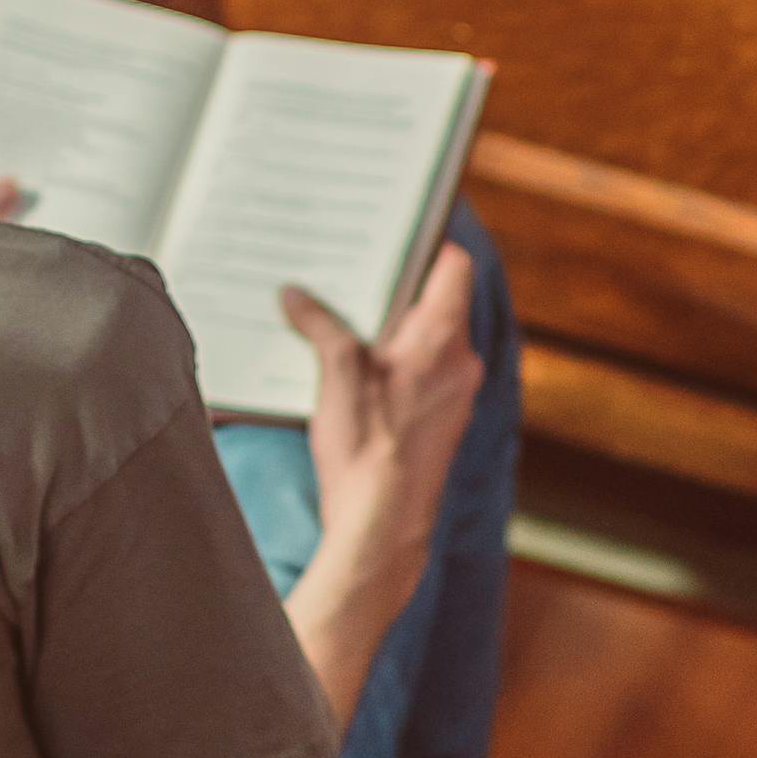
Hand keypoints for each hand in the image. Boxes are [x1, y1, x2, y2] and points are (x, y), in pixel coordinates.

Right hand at [284, 244, 480, 597]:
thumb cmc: (368, 449)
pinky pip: (421, 377)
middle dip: (392, 290)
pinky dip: (392, 367)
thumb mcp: (337, 373)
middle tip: (350, 276)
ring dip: (388, 332)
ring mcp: (454, 397)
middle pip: (436, 304)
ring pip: (426, 343)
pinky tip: (351, 376)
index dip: (428, 243)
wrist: (383, 526)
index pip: (454, 268)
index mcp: (444, 339)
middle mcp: (461, 364)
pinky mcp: (440, 425)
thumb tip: (295, 296)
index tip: (398, 231)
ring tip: (341, 325)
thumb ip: (320, 325)